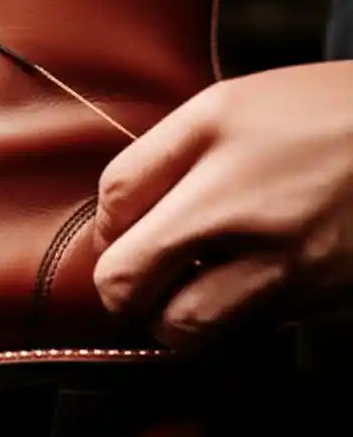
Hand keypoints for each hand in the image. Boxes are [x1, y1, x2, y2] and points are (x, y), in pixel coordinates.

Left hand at [94, 61, 352, 349]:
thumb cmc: (331, 115)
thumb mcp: (233, 104)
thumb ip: (162, 154)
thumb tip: (113, 219)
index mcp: (215, 135)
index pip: (113, 200)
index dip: (105, 222)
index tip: (124, 226)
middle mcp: (242, 202)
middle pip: (126, 280)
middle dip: (121, 286)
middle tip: (139, 275)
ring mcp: (284, 260)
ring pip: (185, 327)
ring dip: (170, 317)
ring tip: (185, 292)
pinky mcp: (318, 299)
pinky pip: (244, 332)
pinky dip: (227, 322)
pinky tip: (240, 289)